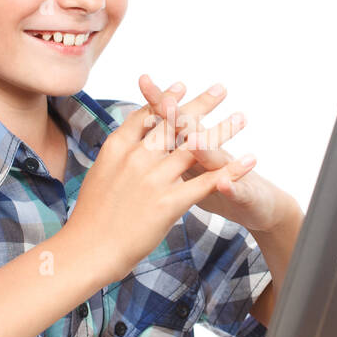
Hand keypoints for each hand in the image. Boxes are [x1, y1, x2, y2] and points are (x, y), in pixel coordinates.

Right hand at [67, 100, 256, 281]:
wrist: (87, 250)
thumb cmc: (90, 218)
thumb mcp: (99, 176)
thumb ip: (117, 156)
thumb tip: (126, 142)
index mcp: (118, 148)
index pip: (147, 115)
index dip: (167, 99)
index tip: (182, 86)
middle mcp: (137, 157)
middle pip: (175, 123)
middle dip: (201, 105)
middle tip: (221, 89)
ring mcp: (154, 179)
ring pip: (196, 147)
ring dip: (223, 130)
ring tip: (241, 117)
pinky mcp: (168, 202)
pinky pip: (206, 181)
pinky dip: (231, 170)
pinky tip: (249, 159)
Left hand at [137, 74, 283, 232]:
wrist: (258, 202)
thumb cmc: (217, 181)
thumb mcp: (192, 164)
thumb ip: (172, 145)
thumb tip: (146, 124)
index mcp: (193, 147)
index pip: (173, 121)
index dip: (159, 103)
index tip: (144, 80)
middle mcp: (211, 154)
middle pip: (193, 131)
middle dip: (180, 116)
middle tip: (166, 100)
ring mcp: (229, 174)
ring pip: (215, 159)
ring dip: (206, 149)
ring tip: (195, 140)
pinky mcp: (245, 195)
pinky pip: (236, 191)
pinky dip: (230, 187)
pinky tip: (224, 183)